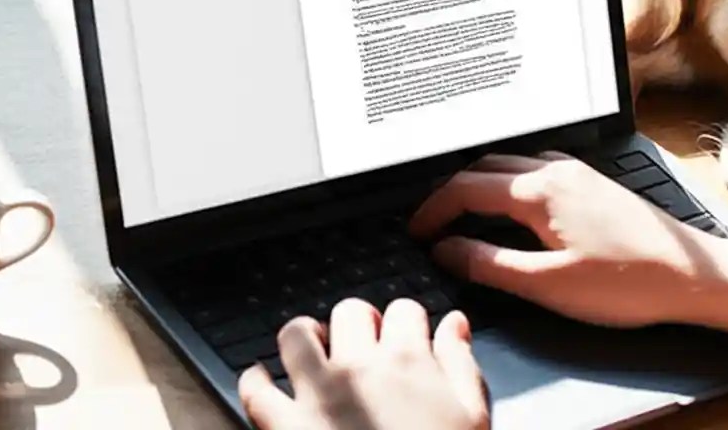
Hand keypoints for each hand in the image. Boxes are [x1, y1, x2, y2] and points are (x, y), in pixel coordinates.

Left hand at [238, 299, 487, 429]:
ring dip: (304, 337)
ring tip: (311, 350)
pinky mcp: (285, 426)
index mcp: (407, 362)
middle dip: (358, 323)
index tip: (405, 337)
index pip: (403, 310)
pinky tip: (262, 381)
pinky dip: (255, 381)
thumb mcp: (473, 418)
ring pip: (296, 335)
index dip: (406, 322)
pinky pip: (256, 390)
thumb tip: (454, 323)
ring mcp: (317, 393)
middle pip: (350, 312)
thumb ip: (462, 364)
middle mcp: (359, 367)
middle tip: (362, 345)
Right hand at [409, 152, 727, 326]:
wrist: (694, 275)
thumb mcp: (546, 284)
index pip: (465, 189)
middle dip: (450, 194)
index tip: (414, 233)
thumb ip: (489, 264)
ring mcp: (577, 172)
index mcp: (539, 191)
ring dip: (479, 184)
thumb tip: (445, 250)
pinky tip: (513, 206)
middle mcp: (555, 170)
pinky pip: (536, 168)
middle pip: (484, 169)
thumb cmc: (627, 282)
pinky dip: (509, 182)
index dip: (432, 210)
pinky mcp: (594, 182)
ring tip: (462, 216)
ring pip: (511, 164)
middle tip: (431, 225)